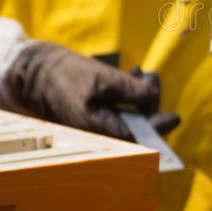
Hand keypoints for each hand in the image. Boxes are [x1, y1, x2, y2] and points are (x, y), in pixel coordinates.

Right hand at [5, 42, 179, 139]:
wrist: (36, 73)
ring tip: (142, 72)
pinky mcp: (95, 118)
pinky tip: (132, 75)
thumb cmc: (68, 74)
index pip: (136, 138)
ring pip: (130, 117)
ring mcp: (96, 127)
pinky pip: (119, 111)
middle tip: (153, 78)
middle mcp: (98, 134)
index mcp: (98, 129)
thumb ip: (132, 90)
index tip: (175, 118)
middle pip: (136, 127)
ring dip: (141, 96)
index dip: (158, 129)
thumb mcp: (104, 77)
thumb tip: (154, 100)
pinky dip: (129, 95)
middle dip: (150, 103)